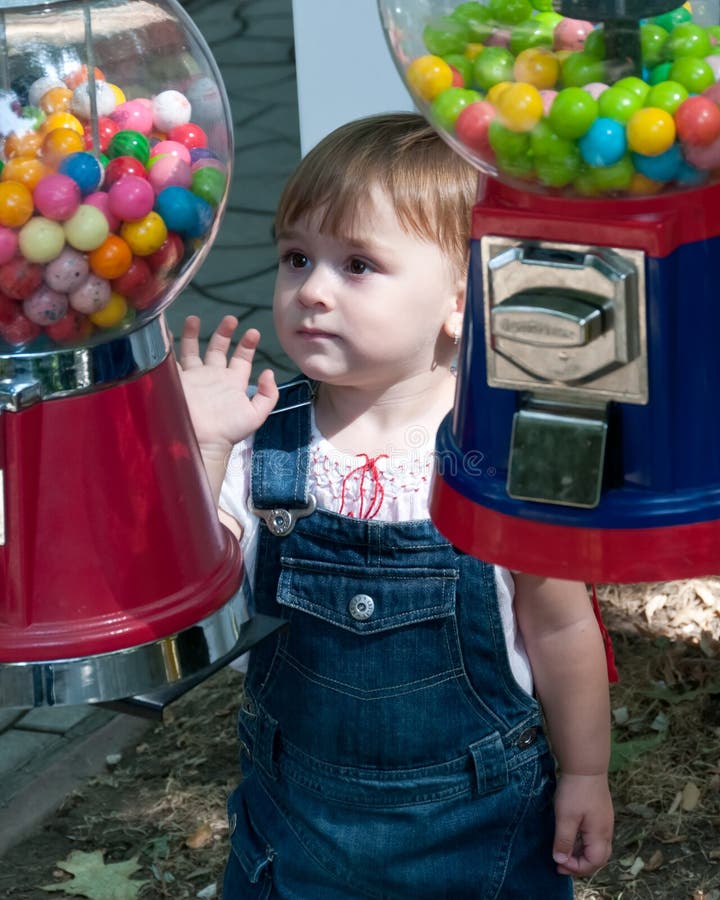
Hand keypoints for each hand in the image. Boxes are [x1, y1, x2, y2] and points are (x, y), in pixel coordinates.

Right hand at [178, 315, 277, 450]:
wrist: (200, 440)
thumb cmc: (228, 430)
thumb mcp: (256, 415)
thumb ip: (267, 395)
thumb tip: (268, 372)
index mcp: (232, 383)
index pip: (241, 359)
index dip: (247, 344)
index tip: (253, 331)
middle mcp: (213, 377)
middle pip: (217, 349)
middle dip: (224, 333)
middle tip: (231, 318)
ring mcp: (194, 378)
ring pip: (192, 351)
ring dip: (193, 334)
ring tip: (194, 318)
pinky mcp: (176, 380)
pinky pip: (171, 360)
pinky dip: (168, 346)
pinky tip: (166, 332)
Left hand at [552, 772, 613, 876]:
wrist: (586, 765)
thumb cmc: (575, 791)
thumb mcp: (566, 818)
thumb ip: (564, 840)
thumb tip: (560, 860)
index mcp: (600, 835)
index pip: (593, 863)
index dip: (576, 868)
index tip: (558, 864)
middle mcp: (606, 831)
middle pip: (598, 858)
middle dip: (580, 865)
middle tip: (561, 865)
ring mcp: (604, 821)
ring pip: (596, 847)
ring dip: (581, 854)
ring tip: (563, 854)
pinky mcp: (600, 813)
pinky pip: (594, 836)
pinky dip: (583, 843)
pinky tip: (571, 838)